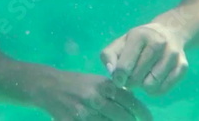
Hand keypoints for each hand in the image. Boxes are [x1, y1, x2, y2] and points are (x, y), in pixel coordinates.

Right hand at [31, 70, 152, 120]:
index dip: (143, 113)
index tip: (149, 119)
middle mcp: (96, 99)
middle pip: (124, 118)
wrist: (48, 86)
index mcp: (104, 85)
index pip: (131, 102)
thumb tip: (135, 106)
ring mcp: (84, 114)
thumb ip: (115, 92)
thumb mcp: (97, 81)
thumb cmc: (77, 83)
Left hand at [101, 23, 187, 95]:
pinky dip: (156, 90)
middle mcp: (158, 42)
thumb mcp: (120, 43)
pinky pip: (164, 90)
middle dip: (130, 82)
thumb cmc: (139, 41)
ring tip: (142, 77)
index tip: (118, 79)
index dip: (118, 77)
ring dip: (143, 86)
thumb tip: (112, 73)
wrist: (169, 32)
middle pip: (137, 78)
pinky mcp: (183, 66)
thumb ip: (109, 56)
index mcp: (139, 35)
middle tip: (131, 77)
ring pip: (151, 85)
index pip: (124, 66)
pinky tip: (153, 79)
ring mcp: (172, 54)